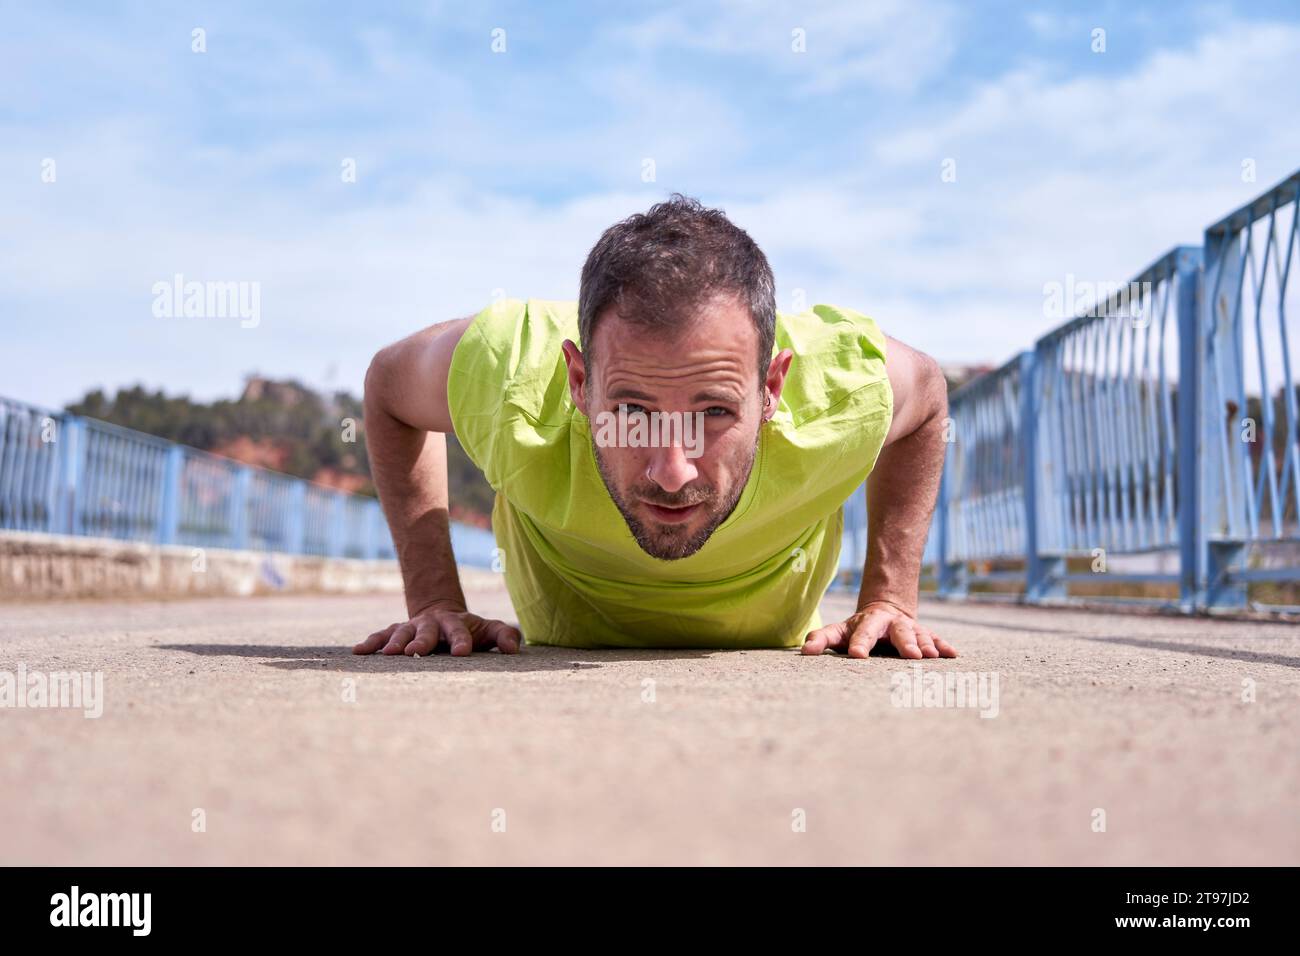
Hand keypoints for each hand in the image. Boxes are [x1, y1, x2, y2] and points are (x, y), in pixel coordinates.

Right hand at [352, 599, 521, 656]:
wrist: (443, 614)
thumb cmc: (471, 630)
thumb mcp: (490, 630)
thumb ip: (504, 636)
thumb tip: (512, 649)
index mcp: (456, 623)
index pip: (460, 631)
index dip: (461, 640)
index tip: (461, 653)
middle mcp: (431, 624)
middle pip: (426, 631)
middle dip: (421, 640)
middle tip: (415, 651)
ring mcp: (412, 627)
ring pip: (401, 632)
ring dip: (394, 642)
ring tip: (387, 654)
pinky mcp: (397, 633)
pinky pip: (381, 636)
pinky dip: (370, 642)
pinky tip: (358, 652)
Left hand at [801, 600, 956, 658]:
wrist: (884, 610)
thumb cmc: (856, 629)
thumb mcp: (838, 632)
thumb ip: (822, 639)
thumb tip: (804, 651)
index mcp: (868, 623)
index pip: (863, 632)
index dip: (861, 643)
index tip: (858, 656)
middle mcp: (891, 624)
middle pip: (898, 632)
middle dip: (905, 643)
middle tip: (911, 656)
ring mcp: (909, 629)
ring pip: (920, 635)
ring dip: (926, 645)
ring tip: (931, 656)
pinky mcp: (924, 635)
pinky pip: (936, 639)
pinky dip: (944, 646)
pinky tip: (953, 655)